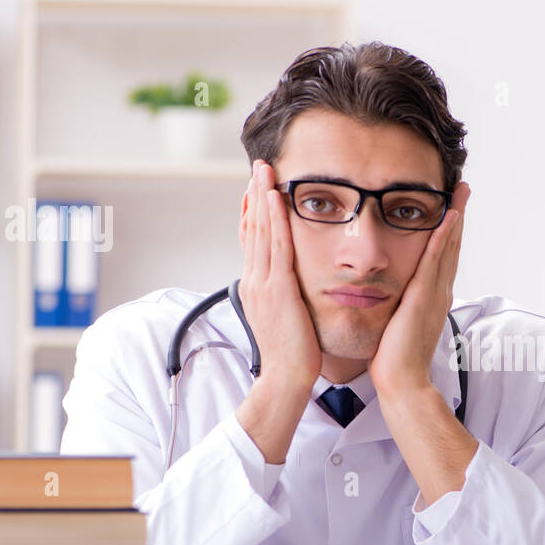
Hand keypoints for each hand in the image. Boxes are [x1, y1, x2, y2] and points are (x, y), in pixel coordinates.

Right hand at [238, 158, 321, 392]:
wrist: (286, 378)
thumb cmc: (292, 354)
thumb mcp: (285, 318)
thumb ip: (285, 297)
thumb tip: (292, 286)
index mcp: (256, 287)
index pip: (252, 241)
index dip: (253, 212)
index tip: (257, 189)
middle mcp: (254, 280)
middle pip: (252, 228)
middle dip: (254, 195)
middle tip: (258, 166)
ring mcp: (263, 283)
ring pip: (261, 231)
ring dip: (262, 197)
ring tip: (264, 170)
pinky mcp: (277, 288)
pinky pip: (276, 246)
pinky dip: (274, 219)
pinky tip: (275, 197)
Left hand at [369, 182, 470, 397]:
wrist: (402, 382)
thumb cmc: (393, 360)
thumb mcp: (397, 325)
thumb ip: (398, 308)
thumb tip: (388, 298)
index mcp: (432, 299)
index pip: (442, 258)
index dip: (448, 232)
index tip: (451, 210)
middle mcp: (439, 293)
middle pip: (451, 246)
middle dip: (458, 216)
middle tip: (463, 189)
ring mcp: (435, 294)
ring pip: (448, 247)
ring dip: (455, 217)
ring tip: (461, 192)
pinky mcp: (424, 297)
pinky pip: (435, 260)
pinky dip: (443, 237)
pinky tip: (448, 217)